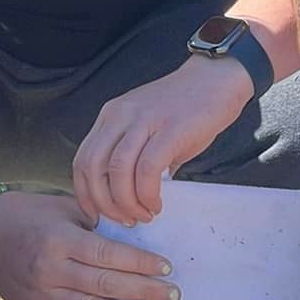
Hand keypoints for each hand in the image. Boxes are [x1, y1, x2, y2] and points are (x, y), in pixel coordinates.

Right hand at [0, 188, 176, 299]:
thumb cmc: (29, 212)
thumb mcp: (64, 207)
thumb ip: (97, 221)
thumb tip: (136, 232)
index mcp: (61, 240)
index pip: (109, 255)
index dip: (140, 263)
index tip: (166, 268)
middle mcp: (52, 270)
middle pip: (106, 284)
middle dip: (143, 292)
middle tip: (174, 296)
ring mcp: (42, 293)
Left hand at [74, 56, 251, 225]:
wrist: (217, 79)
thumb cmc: (187, 107)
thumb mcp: (148, 127)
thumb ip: (133, 156)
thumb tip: (131, 196)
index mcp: (111, 117)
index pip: (82, 160)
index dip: (85, 194)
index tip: (98, 215)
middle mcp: (120, 116)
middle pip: (93, 168)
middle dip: (104, 204)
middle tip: (123, 220)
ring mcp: (144, 120)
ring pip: (117, 171)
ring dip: (127, 203)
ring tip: (143, 214)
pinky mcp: (170, 129)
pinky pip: (147, 169)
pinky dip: (147, 194)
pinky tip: (156, 203)